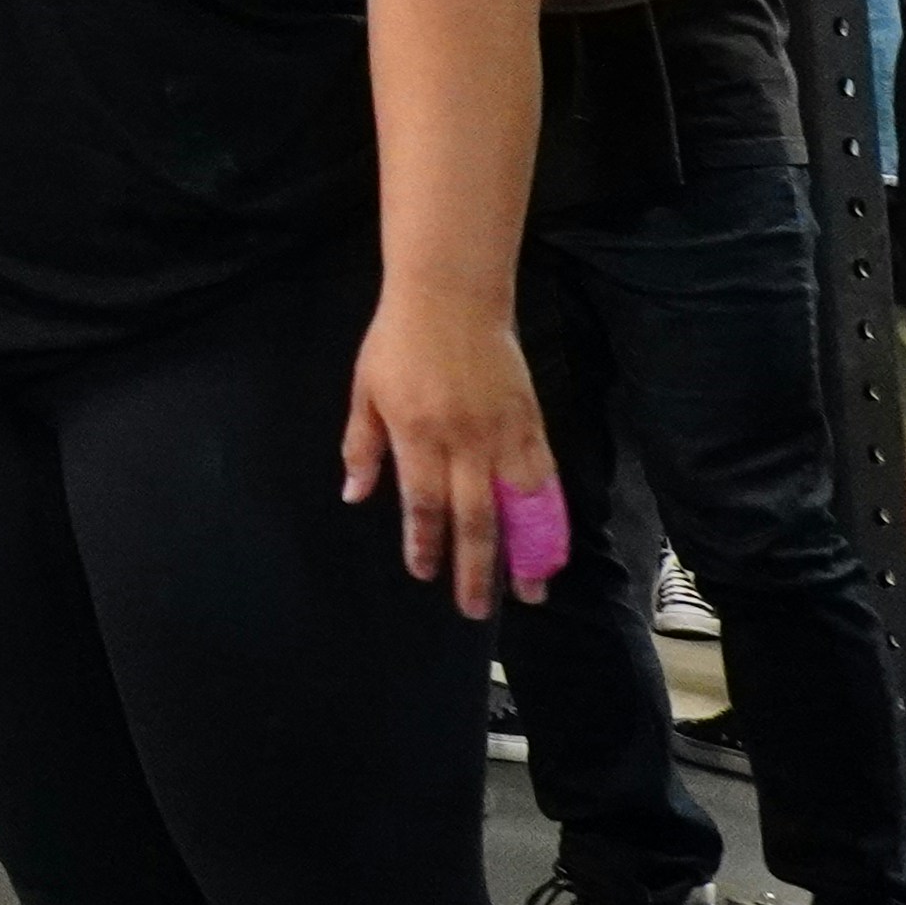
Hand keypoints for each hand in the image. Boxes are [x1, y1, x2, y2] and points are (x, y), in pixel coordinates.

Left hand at [338, 293, 555, 617]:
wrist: (452, 296)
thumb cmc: (398, 341)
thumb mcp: (364, 390)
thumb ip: (362, 446)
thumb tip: (354, 496)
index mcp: (417, 435)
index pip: (423, 505)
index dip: (425, 543)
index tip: (424, 572)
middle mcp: (464, 443)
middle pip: (474, 519)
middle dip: (474, 568)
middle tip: (473, 608)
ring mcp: (502, 434)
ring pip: (519, 507)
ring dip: (525, 552)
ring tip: (528, 591)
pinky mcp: (530, 423)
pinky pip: (543, 479)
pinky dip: (549, 515)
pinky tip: (552, 541)